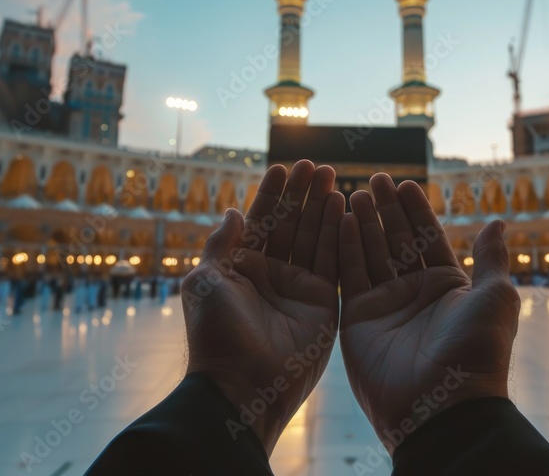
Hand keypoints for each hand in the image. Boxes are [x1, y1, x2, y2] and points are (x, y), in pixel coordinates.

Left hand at [182, 161, 344, 453]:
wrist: (242, 383)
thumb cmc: (215, 333)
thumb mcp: (205, 281)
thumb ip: (222, 245)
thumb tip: (233, 211)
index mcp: (240, 268)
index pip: (260, 221)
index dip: (271, 194)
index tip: (283, 167)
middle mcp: (270, 274)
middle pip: (290, 224)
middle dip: (301, 195)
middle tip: (314, 165)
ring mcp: (297, 288)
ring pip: (313, 238)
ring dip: (321, 208)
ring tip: (332, 177)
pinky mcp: (322, 304)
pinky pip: (332, 263)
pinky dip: (338, 236)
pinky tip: (343, 208)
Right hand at [338, 173, 519, 453]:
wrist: (442, 404)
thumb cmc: (476, 350)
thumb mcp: (495, 297)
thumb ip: (491, 258)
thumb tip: (497, 221)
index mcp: (448, 287)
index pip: (428, 238)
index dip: (416, 211)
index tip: (405, 183)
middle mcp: (415, 293)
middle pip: (397, 241)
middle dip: (386, 211)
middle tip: (375, 179)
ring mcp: (385, 306)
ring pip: (371, 254)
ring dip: (364, 223)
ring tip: (355, 192)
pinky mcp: (359, 319)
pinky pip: (350, 277)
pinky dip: (345, 248)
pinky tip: (340, 220)